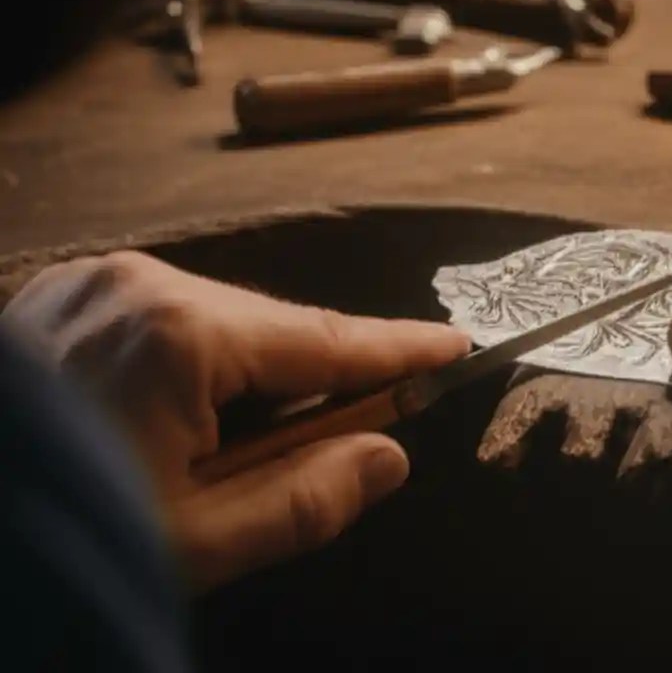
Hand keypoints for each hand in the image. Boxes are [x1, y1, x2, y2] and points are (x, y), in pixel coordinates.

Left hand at [1, 251, 469, 590]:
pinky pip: (165, 323)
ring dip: (249, 384)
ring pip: (218, 326)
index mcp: (178, 331)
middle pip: (272, 330)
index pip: (324, 339)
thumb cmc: (64, 537)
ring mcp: (92, 284)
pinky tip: (180, 427)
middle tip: (347, 440)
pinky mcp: (61, 299)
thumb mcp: (197, 541)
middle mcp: (137, 283)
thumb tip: (388, 457)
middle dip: (315, 385)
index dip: (398, 349)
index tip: (457, 346)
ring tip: (227, 459)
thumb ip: (306, 497)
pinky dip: (196, 370)